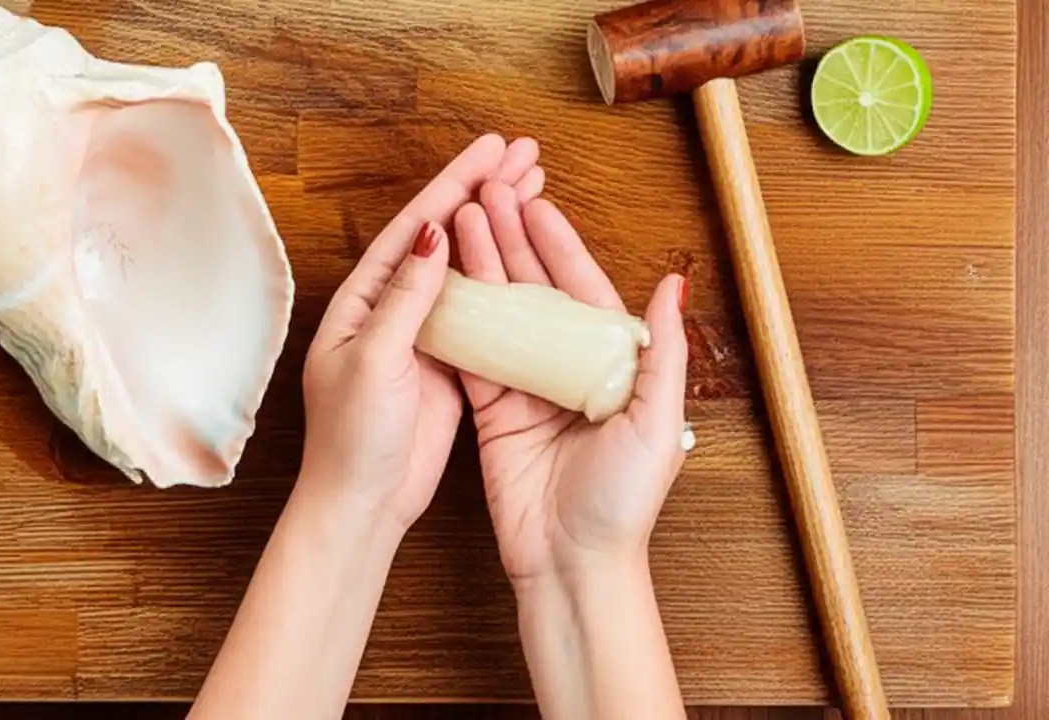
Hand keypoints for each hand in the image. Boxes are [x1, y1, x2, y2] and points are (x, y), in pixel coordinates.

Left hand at [298, 135, 545, 530]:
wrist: (363, 503)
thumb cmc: (352, 437)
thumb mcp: (375, 359)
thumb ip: (407, 298)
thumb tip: (433, 234)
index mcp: (364, 301)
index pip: (414, 227)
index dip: (454, 185)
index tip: (493, 150)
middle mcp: (392, 309)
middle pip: (444, 237)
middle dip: (485, 192)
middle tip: (528, 154)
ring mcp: (423, 337)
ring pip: (469, 270)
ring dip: (501, 230)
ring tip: (538, 189)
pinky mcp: (449, 366)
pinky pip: (482, 314)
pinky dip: (506, 283)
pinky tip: (534, 260)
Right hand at [452, 186, 688, 583]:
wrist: (572, 564)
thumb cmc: (623, 502)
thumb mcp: (656, 422)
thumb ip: (662, 351)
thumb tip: (674, 281)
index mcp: (612, 364)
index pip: (581, 288)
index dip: (557, 244)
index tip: (533, 202)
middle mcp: (569, 368)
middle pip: (536, 291)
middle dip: (510, 241)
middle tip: (485, 196)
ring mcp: (529, 388)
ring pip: (501, 314)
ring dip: (481, 269)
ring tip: (458, 224)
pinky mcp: (493, 413)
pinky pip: (473, 357)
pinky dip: (458, 322)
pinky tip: (441, 284)